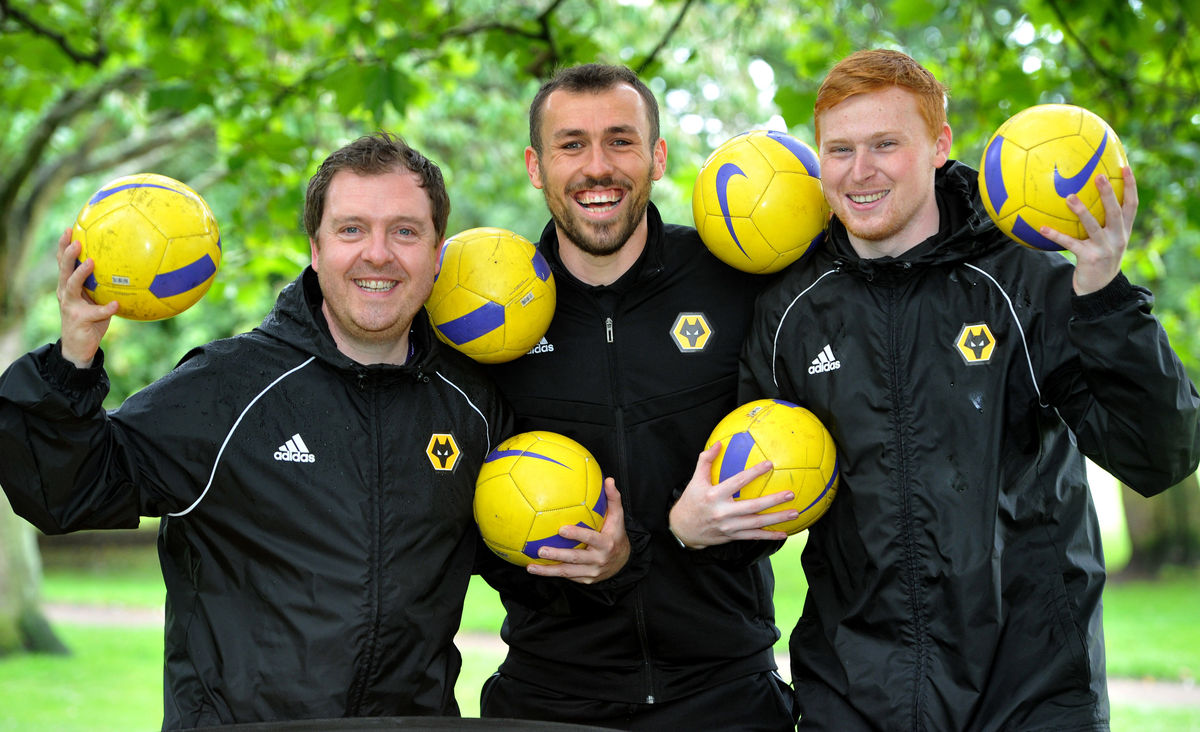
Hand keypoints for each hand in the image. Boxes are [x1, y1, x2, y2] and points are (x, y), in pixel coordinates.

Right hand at [56, 228, 118, 367]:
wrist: (79, 347)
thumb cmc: (91, 320)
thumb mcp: (96, 300)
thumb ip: (105, 286)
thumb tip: (128, 269)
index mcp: (69, 286)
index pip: (64, 262)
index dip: (64, 246)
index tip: (70, 229)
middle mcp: (66, 293)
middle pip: (63, 269)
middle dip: (67, 253)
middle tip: (77, 240)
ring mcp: (70, 306)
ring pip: (71, 286)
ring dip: (80, 273)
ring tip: (90, 262)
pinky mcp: (79, 319)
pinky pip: (95, 312)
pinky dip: (105, 308)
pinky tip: (116, 304)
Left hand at [527, 478, 629, 583]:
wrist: (623, 562)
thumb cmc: (615, 534)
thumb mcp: (618, 518)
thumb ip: (613, 499)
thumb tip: (608, 479)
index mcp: (606, 544)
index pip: (591, 538)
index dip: (577, 534)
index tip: (561, 529)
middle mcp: (598, 560)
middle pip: (575, 558)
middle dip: (557, 555)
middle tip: (541, 550)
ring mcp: (591, 572)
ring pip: (567, 572)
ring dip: (548, 570)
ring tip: (531, 567)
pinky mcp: (584, 580)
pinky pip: (566, 576)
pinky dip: (550, 574)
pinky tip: (536, 569)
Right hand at [668, 441, 795, 548]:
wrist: (683, 529)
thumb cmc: (691, 501)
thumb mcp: (695, 480)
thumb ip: (706, 461)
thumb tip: (718, 443)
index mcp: (714, 495)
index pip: (738, 482)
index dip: (754, 473)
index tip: (770, 464)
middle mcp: (723, 512)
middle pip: (753, 506)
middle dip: (773, 500)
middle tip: (790, 494)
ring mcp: (728, 526)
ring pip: (756, 523)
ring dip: (777, 519)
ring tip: (794, 512)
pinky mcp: (732, 536)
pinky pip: (753, 536)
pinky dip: (769, 536)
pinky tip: (784, 533)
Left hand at [1039, 166, 1137, 295]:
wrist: (1100, 289)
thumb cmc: (1099, 259)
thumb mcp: (1107, 241)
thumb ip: (1102, 222)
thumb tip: (1083, 197)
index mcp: (1124, 230)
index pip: (1131, 204)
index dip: (1130, 186)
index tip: (1125, 167)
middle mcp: (1118, 237)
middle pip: (1116, 211)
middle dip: (1109, 193)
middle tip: (1099, 175)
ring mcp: (1105, 248)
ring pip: (1093, 225)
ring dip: (1081, 210)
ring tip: (1069, 196)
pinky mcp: (1089, 258)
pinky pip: (1070, 243)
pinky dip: (1055, 235)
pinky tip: (1042, 228)